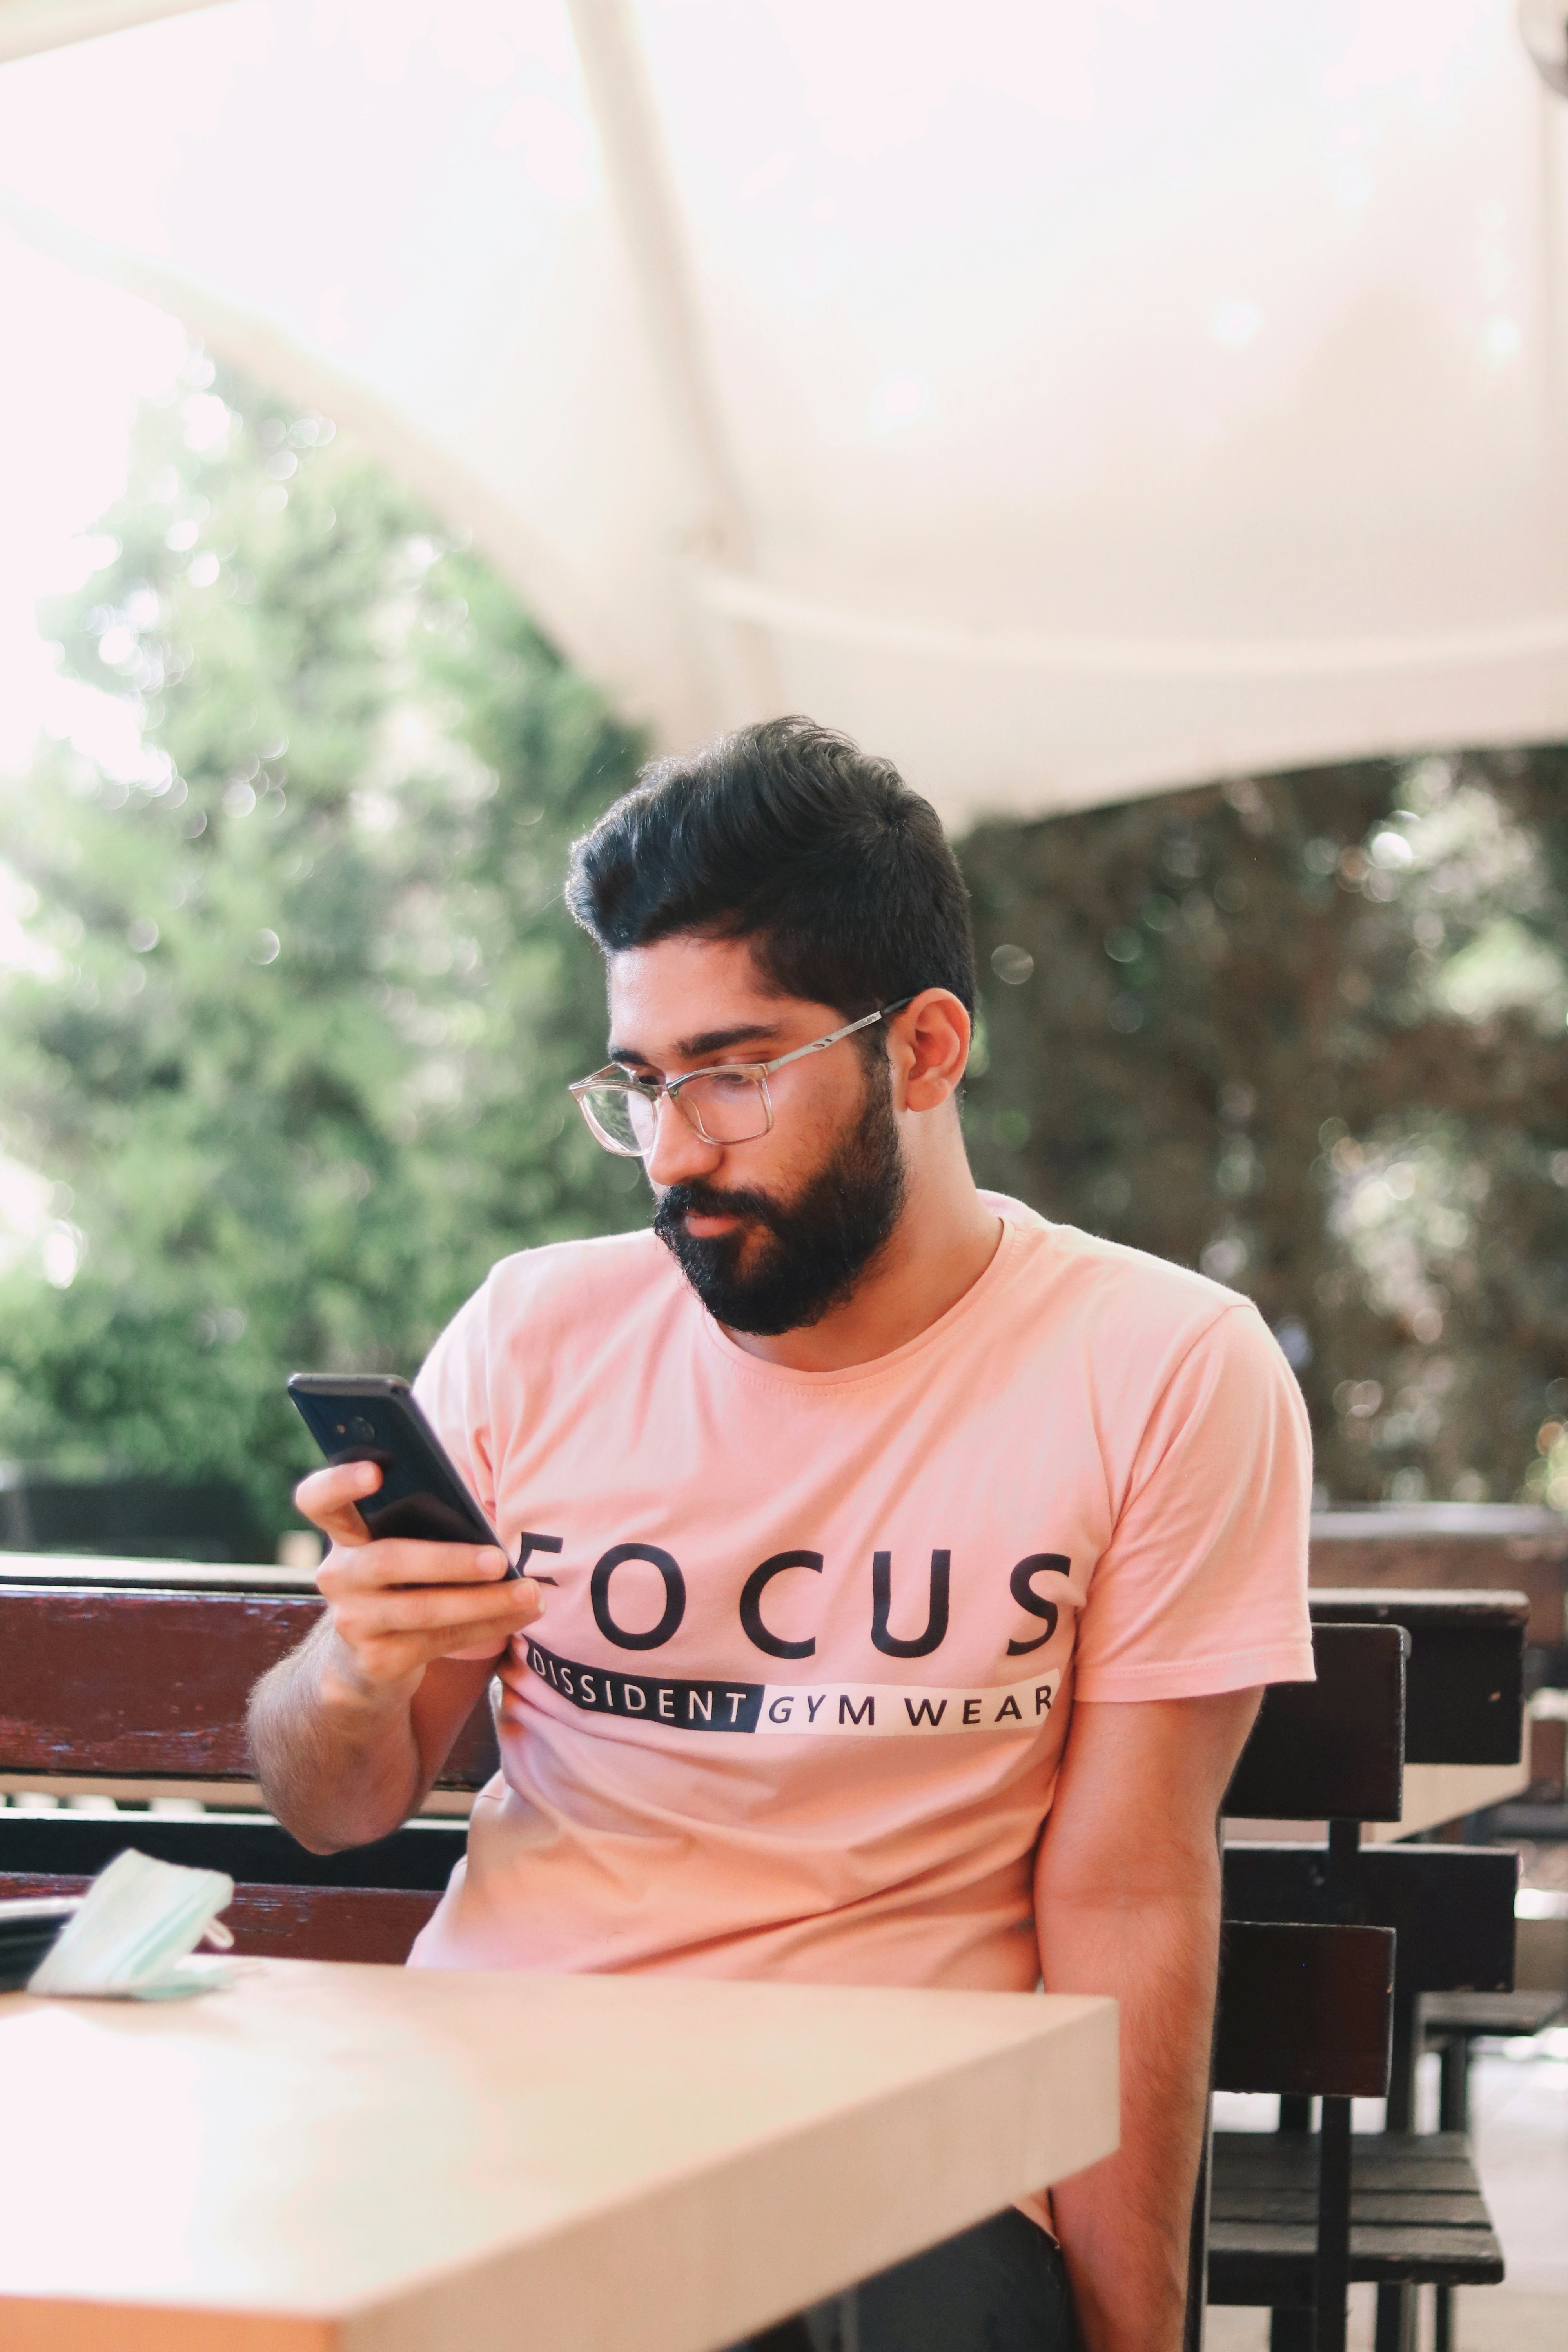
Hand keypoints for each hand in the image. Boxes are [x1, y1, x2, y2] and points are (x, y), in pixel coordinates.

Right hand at [295, 1461, 543, 1708]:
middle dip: (450, 1560)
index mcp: (344, 1534)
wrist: (363, 1664)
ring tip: (530, 1592)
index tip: (376, 1472)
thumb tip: (481, 1519)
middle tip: (500, 1559)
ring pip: (423, 1609)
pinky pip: (441, 1641)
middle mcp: (339, 1575)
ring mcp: (354, 1621)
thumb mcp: (396, 1547)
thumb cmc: (399, 1583)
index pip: (318, 1500)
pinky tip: (522, 1614)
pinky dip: (489, 1626)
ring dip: (485, 1601)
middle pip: (388, 1559)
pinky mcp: (377, 1661)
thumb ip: (420, 1525)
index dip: (339, 1483)